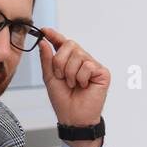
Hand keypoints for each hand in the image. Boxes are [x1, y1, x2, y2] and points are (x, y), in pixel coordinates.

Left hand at [37, 28, 107, 146]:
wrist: (73, 116)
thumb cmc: (63, 100)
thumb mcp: (50, 77)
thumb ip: (47, 60)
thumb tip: (43, 42)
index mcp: (68, 61)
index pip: (61, 43)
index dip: (54, 35)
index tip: (44, 30)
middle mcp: (81, 60)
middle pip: (70, 45)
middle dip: (60, 61)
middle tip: (61, 76)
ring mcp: (92, 66)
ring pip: (78, 55)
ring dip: (70, 73)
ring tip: (73, 84)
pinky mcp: (102, 72)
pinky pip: (88, 65)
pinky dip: (81, 77)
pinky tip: (83, 86)